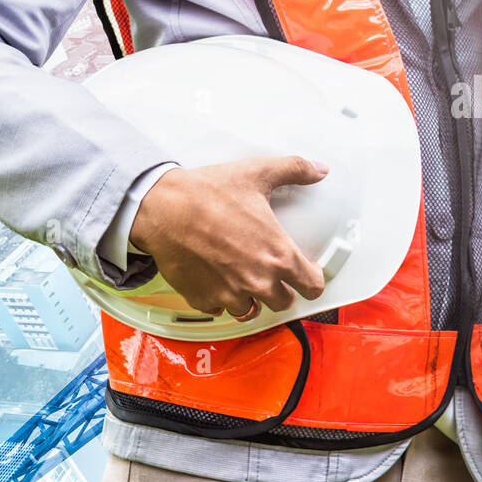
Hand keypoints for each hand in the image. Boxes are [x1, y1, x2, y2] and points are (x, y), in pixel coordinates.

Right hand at [129, 155, 328, 324]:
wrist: (162, 208)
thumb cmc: (207, 193)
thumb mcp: (257, 173)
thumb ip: (294, 170)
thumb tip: (319, 170)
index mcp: (278, 254)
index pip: (312, 286)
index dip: (312, 280)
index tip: (306, 274)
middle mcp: (258, 280)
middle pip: (284, 302)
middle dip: (281, 289)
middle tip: (272, 274)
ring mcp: (230, 293)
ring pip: (252, 311)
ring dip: (251, 298)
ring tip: (244, 278)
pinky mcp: (204, 299)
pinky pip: (220, 309)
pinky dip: (221, 299)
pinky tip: (218, 280)